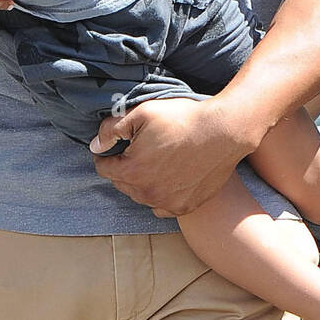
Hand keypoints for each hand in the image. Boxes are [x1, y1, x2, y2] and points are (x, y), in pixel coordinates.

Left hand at [89, 97, 249, 216]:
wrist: (223, 131)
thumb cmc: (183, 119)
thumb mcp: (142, 113)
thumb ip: (112, 129)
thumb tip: (95, 145)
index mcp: (131, 171)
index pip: (104, 168)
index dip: (107, 154)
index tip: (117, 146)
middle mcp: (146, 193)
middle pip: (122, 183)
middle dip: (125, 167)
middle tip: (140, 150)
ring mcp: (167, 202)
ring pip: (142, 195)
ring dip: (143, 181)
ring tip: (157, 161)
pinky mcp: (185, 206)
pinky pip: (162, 206)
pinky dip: (162, 194)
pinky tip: (170, 177)